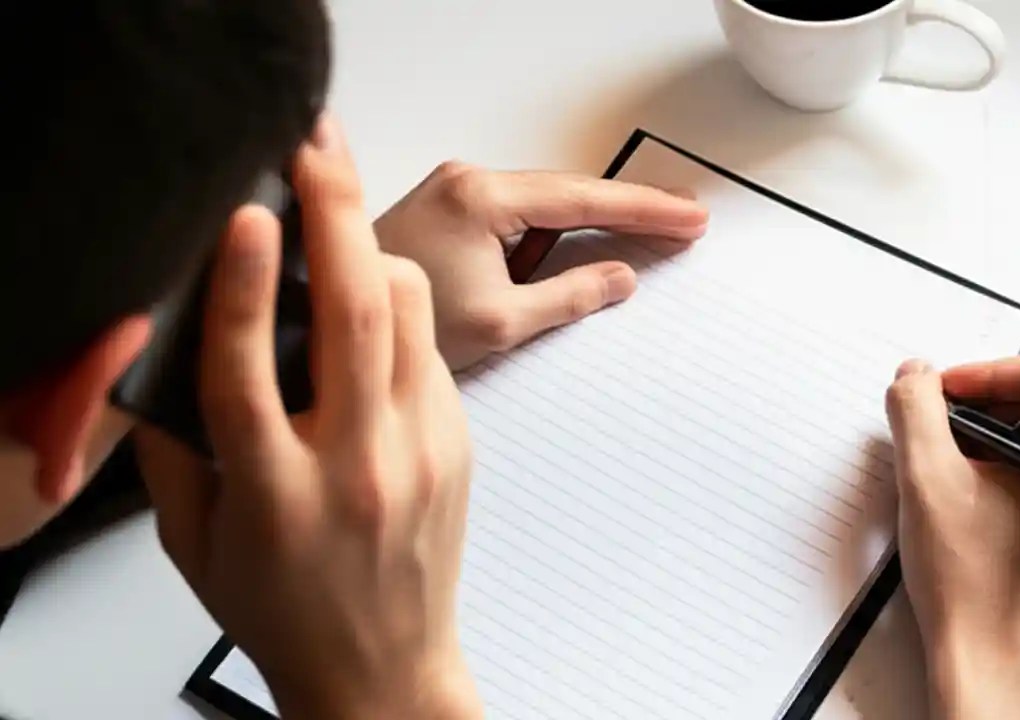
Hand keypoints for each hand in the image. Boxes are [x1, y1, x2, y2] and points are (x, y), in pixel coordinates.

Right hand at [134, 117, 478, 719]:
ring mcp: (419, 451)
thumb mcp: (199, 542)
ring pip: (412, 317)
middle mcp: (356, 464)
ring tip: (342, 218)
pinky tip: (372, 306)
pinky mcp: (458, 443)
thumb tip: (177, 356)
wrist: (381, 668)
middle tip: (318, 151)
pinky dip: (401, 312)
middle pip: (354, 315)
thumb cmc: (285, 610)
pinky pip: (432, 351)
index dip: (240, 282)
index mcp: (275, 491)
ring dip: (375, 252)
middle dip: (336, 216)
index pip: (250, 369)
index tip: (245, 214)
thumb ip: (182, 450)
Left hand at [375, 162, 707, 369]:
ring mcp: (456, 191)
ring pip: (545, 202)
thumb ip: (569, 297)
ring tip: (650, 230)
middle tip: (685, 217)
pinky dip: (556, 230)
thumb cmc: (396, 328)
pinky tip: (588, 243)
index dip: (643, 209)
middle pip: (570, 191)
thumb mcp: (500, 323)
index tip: (687, 216)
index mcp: (481, 199)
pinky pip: (520, 213)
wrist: (321, 326)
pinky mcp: (449, 209)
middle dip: (628, 208)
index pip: (584, 199)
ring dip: (593, 220)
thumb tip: (619, 278)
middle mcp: (467, 181)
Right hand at [884, 351, 1019, 719]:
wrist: (981, 652)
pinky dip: (999, 459)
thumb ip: (916, 410)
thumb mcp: (926, 478)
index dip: (986, 371)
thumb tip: (916, 375)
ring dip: (987, 430)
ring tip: (944, 457)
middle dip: (982, 399)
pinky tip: (961, 483)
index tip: (943, 393)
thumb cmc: (968, 582)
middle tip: (935, 421)